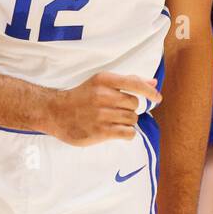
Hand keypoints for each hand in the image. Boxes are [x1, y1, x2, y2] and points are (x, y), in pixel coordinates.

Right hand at [43, 72, 157, 145]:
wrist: (55, 113)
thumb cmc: (81, 97)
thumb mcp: (100, 83)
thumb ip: (128, 82)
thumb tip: (154, 84)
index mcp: (103, 80)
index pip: (134, 83)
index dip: (149, 92)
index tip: (157, 98)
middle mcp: (102, 95)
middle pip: (134, 104)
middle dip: (130, 109)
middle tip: (117, 111)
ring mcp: (101, 114)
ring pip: (132, 119)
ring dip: (126, 122)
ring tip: (112, 121)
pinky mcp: (100, 131)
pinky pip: (128, 133)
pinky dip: (127, 133)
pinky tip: (117, 131)